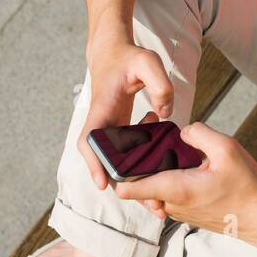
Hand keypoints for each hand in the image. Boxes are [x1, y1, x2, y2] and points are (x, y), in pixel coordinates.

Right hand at [78, 39, 174, 207]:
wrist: (113, 52)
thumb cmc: (128, 56)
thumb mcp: (147, 62)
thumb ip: (160, 84)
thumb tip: (166, 114)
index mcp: (102, 109)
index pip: (90, 140)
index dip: (94, 163)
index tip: (103, 183)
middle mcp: (102, 123)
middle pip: (106, 161)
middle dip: (125, 184)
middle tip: (151, 204)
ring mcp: (110, 129)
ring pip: (118, 162)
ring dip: (136, 181)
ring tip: (160, 200)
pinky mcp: (121, 131)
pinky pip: (128, 154)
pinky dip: (143, 165)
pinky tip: (164, 163)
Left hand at [114, 122, 256, 238]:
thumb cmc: (246, 187)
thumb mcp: (227, 149)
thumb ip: (199, 134)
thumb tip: (182, 132)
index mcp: (176, 189)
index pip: (128, 187)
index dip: (118, 169)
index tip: (121, 149)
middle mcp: (171, 204)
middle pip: (140, 182)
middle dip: (140, 159)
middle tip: (150, 132)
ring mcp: (178, 211)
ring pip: (155, 186)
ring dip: (158, 167)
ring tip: (172, 145)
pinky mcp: (186, 212)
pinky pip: (168, 192)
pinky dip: (170, 177)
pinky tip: (186, 162)